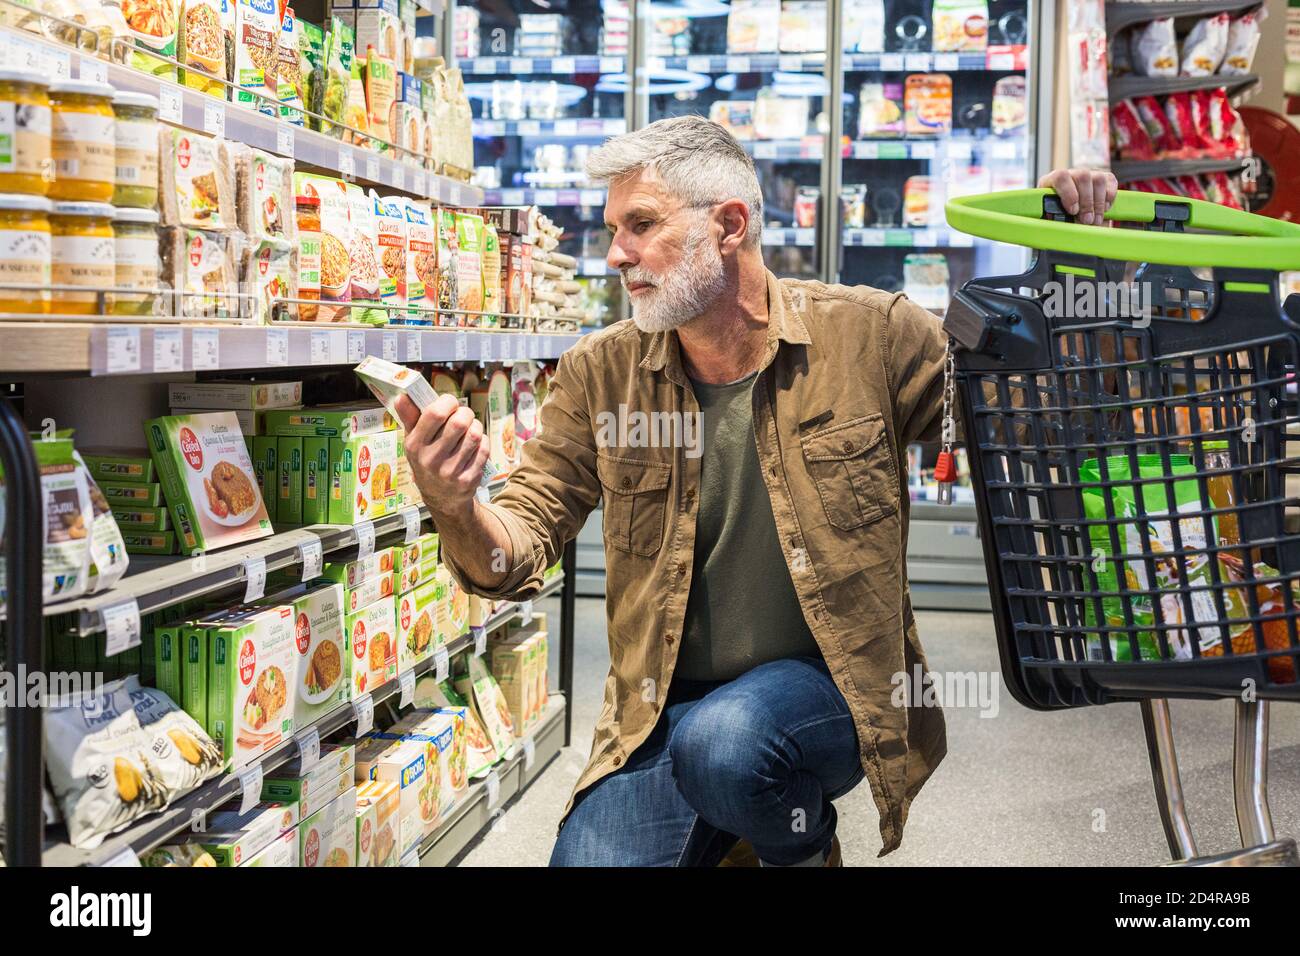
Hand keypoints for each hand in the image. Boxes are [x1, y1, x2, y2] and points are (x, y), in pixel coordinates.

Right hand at [395, 393, 489, 518]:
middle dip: (465, 413)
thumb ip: (409, 417)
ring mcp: (451, 471)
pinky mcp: (468, 479)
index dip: (448, 402)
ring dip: (476, 426)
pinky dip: (482, 442)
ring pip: (474, 435)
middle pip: (459, 422)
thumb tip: (401, 396)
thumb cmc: (427, 461)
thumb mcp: (413, 441)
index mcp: (415, 445)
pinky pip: (484, 449)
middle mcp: (431, 459)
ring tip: (470, 429)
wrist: (441, 498)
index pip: (435, 413)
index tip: (450, 403)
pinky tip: (474, 445)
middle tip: (463, 415)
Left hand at [1037, 167, 1117, 225]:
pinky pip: (1110, 182)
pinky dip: (1109, 197)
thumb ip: (1056, 218)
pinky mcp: (1103, 178)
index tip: (1073, 211)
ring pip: (1098, 179)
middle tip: (1087, 220)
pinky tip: (1103, 210)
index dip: (1069, 193)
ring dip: (1098, 202)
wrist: (1068, 218)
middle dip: (1087, 202)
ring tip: (1095, 220)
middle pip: (1083, 176)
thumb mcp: (1052, 219)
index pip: (1060, 177)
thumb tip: (1064, 225)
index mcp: (1051, 181)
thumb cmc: (1056, 218)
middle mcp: (1071, 174)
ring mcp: (1088, 174)